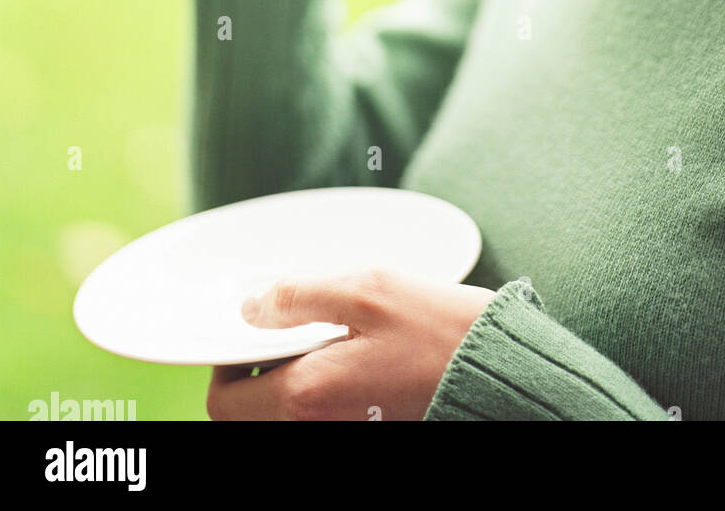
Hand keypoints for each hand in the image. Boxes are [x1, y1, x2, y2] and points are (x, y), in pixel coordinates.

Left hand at [206, 268, 497, 420]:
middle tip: (282, 331)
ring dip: (286, 379)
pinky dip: (317, 388)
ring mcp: (344, 433)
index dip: (222, 363)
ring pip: (283, 416)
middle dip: (252, 373)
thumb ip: (300, 296)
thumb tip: (250, 306)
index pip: (223, 401)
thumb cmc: (440, 329)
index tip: (248, 330)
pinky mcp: (369, 429)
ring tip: (321, 335)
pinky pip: (318, 415)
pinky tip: (348, 352)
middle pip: (248, 415)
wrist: (501, 371)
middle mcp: (317, 428)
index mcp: (307, 395)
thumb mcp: (368, 290)